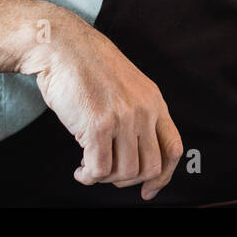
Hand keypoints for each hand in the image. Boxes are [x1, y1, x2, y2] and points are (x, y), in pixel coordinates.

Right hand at [18, 12, 183, 200]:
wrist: (63, 46)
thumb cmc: (88, 68)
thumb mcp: (127, 87)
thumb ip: (137, 115)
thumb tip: (134, 155)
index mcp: (154, 102)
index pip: (173, 148)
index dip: (165, 176)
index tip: (148, 190)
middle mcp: (144, 110)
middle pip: (151, 167)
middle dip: (128, 180)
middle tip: (108, 175)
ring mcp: (123, 118)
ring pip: (125, 172)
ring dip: (105, 179)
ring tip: (90, 169)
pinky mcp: (98, 125)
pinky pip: (99, 169)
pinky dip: (88, 177)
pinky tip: (80, 170)